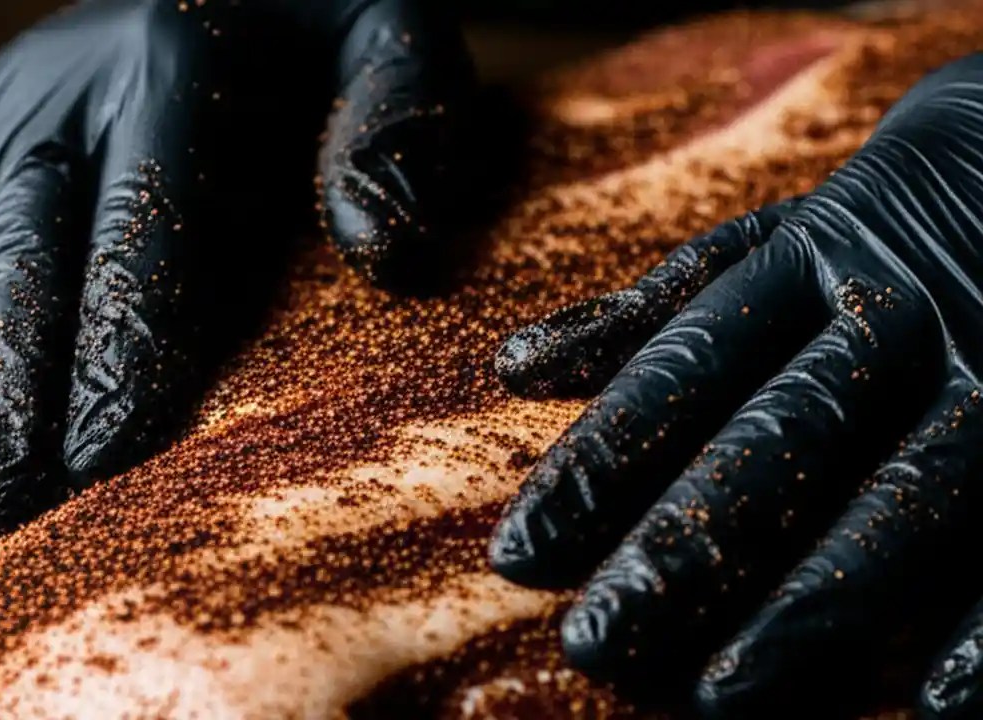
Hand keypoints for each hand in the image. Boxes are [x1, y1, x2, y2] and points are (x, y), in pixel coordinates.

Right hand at [0, 0, 471, 534]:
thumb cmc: (325, 34)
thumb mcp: (393, 40)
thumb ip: (397, 124)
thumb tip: (383, 248)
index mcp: (178, 57)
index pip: (141, 219)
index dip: (112, 344)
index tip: (94, 462)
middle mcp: (66, 81)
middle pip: (17, 243)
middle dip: (2, 383)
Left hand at [490, 53, 982, 717]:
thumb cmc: (870, 224)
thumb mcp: (763, 241)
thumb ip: (646, 313)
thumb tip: (512, 367)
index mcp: (800, 264)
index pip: (680, 370)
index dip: (599, 462)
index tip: (520, 555)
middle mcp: (894, 316)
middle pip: (777, 441)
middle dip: (683, 546)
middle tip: (594, 644)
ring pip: (900, 498)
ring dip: (810, 605)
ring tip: (717, 700)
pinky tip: (934, 706)